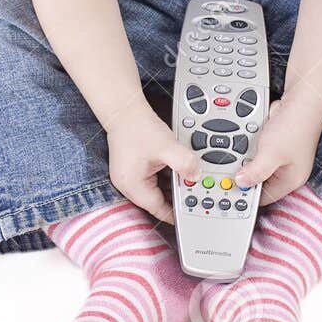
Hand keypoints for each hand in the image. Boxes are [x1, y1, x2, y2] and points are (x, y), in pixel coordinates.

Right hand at [105, 100, 194, 223]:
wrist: (124, 110)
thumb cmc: (138, 127)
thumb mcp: (167, 147)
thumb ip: (185, 163)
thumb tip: (197, 176)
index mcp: (133, 187)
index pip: (160, 210)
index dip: (178, 211)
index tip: (193, 211)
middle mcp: (128, 186)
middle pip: (159, 200)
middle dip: (177, 193)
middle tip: (193, 186)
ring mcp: (130, 178)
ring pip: (157, 189)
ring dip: (171, 182)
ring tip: (184, 173)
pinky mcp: (133, 170)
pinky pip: (153, 179)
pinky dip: (165, 174)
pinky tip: (174, 165)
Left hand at [234, 97, 321, 205]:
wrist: (301, 99)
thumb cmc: (294, 127)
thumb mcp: (271, 154)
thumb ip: (255, 172)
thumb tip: (241, 183)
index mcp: (290, 180)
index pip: (263, 197)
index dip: (246, 195)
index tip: (229, 190)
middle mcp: (287, 171)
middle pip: (259, 181)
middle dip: (245, 175)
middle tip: (228, 172)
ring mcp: (282, 157)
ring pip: (257, 165)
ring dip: (246, 160)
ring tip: (235, 155)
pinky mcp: (277, 144)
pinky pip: (259, 151)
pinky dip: (250, 148)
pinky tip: (243, 142)